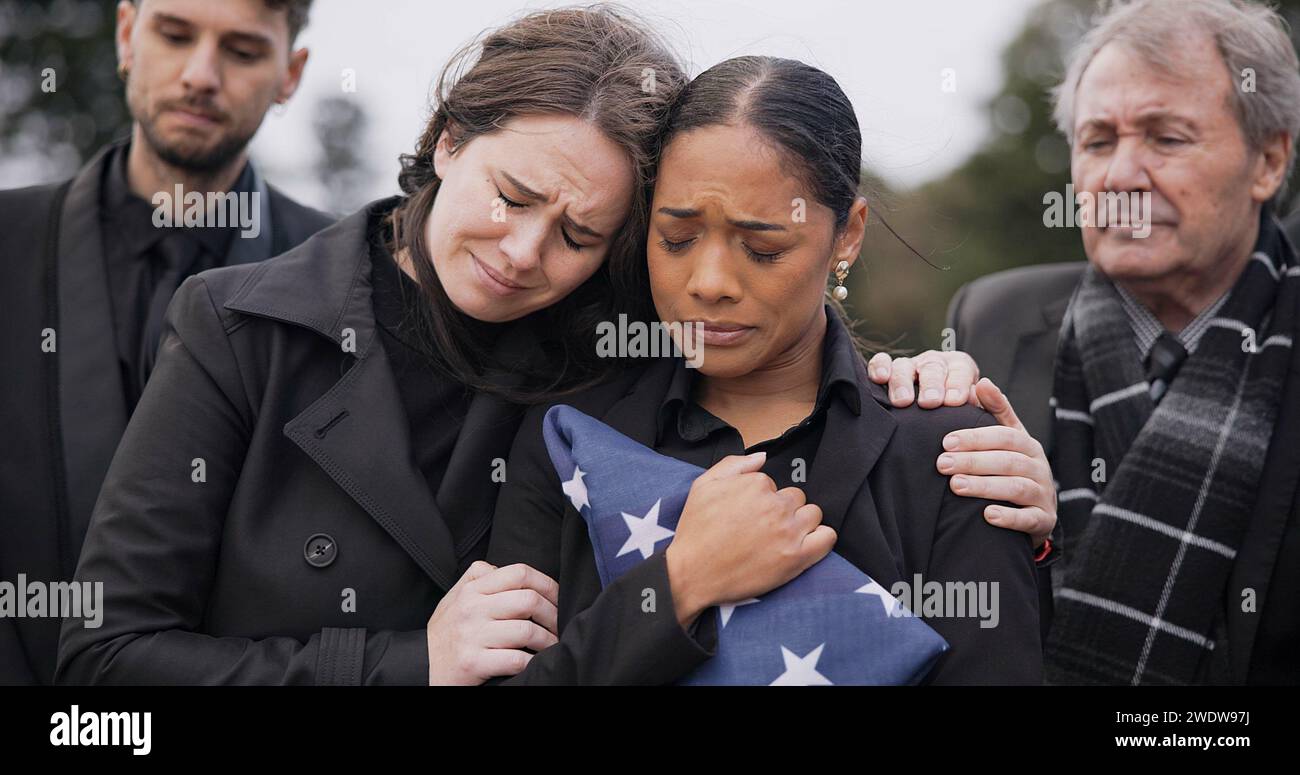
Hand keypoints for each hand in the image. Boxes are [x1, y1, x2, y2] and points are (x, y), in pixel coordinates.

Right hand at [425, 560, 559, 684]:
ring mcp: (472, 636)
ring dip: (547, 641)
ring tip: (551, 646)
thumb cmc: (445, 632)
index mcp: (472, 590)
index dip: (547, 584)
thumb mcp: (455, 597)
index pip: (518, 573)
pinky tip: (534, 662)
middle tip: (559, 625)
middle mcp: (472, 609)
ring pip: (527, 631)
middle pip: (528, 600)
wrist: (418, 665)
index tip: (558, 598)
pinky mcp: (473, 663)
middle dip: (553, 614)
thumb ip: (479, 578)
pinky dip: (532, 662)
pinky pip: (515, 659)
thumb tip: (508, 571)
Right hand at [665, 452, 835, 626]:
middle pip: (796, 497)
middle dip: (783, 509)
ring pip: (813, 514)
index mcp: (756, 485)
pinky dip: (821, 538)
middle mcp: (776, 505)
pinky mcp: (796, 558)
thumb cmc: (696, 531)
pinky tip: (805, 544)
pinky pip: (827, 537)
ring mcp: (788, 532)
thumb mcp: (703, 486)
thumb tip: (762, 457)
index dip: (762, 499)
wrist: (692, 573)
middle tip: (764, 527)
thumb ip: (734, 465)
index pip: (774, 484)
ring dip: (801, 522)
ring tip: (780, 537)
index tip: (750, 514)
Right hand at [868, 350, 980, 407]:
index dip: (957, 384)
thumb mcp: (981, 410)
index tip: (955, 402)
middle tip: (931, 402)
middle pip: (931, 368)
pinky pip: (880, 363)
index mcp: (959, 367)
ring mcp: (908, 367)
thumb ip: (987, 404)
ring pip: (904, 366)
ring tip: (903, 402)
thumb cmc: (961, 418)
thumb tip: (980, 395)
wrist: (937, 424)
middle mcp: (933, 363)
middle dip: (931, 385)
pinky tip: (879, 379)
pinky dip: (879, 367)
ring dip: (903, 382)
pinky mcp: (887, 371)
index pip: (959, 370)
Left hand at [935, 378, 1056, 547]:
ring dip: (985, 486)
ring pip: (1016, 488)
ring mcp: (1043, 494)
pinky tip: (987, 515)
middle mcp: (1039, 467)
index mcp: (1028, 445)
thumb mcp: (1007, 439)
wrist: (1036, 512)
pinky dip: (1008, 517)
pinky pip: (1028, 519)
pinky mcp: (1044, 521)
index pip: (1004, 436)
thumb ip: (995, 411)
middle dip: (972, 461)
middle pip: (1007, 461)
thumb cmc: (1012, 468)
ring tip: (956, 485)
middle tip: (941, 463)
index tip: (946, 441)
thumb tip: (981, 382)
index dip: (976, 437)